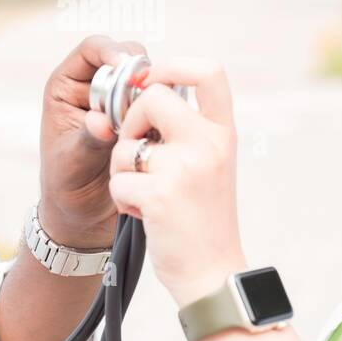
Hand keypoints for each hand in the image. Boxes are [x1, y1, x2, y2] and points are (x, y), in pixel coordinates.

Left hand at [39, 35, 146, 249]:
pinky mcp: (142, 120)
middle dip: (139, 73)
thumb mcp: (71, 165)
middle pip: (127, 58)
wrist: (85, 216)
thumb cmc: (66, 188)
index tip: (126, 69)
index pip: (93, 49)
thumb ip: (86, 140)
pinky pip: (159, 105)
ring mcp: (121, 103)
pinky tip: (163, 134)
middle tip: (146, 97)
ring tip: (151, 123)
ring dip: (154, 95)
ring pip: (147, 80)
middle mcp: (95, 89)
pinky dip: (165, 113)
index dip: (111, 51)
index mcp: (67, 87)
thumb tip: (99, 121)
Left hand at [98, 57, 247, 307]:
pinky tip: (142, 214)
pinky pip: (118, 179)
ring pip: (127, 144)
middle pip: (154, 96)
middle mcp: (209, 143)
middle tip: (138, 152)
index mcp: (223, 132)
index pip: (209, 70)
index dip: (173, 65)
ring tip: (144, 194)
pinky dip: (122, 199)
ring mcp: (186, 168)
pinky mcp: (160, 195)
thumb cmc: (203, 218)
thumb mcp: (211, 163)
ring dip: (122, 169)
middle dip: (132, 121)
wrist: (212, 274)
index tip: (151, 82)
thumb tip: (150, 88)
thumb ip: (189, 128)